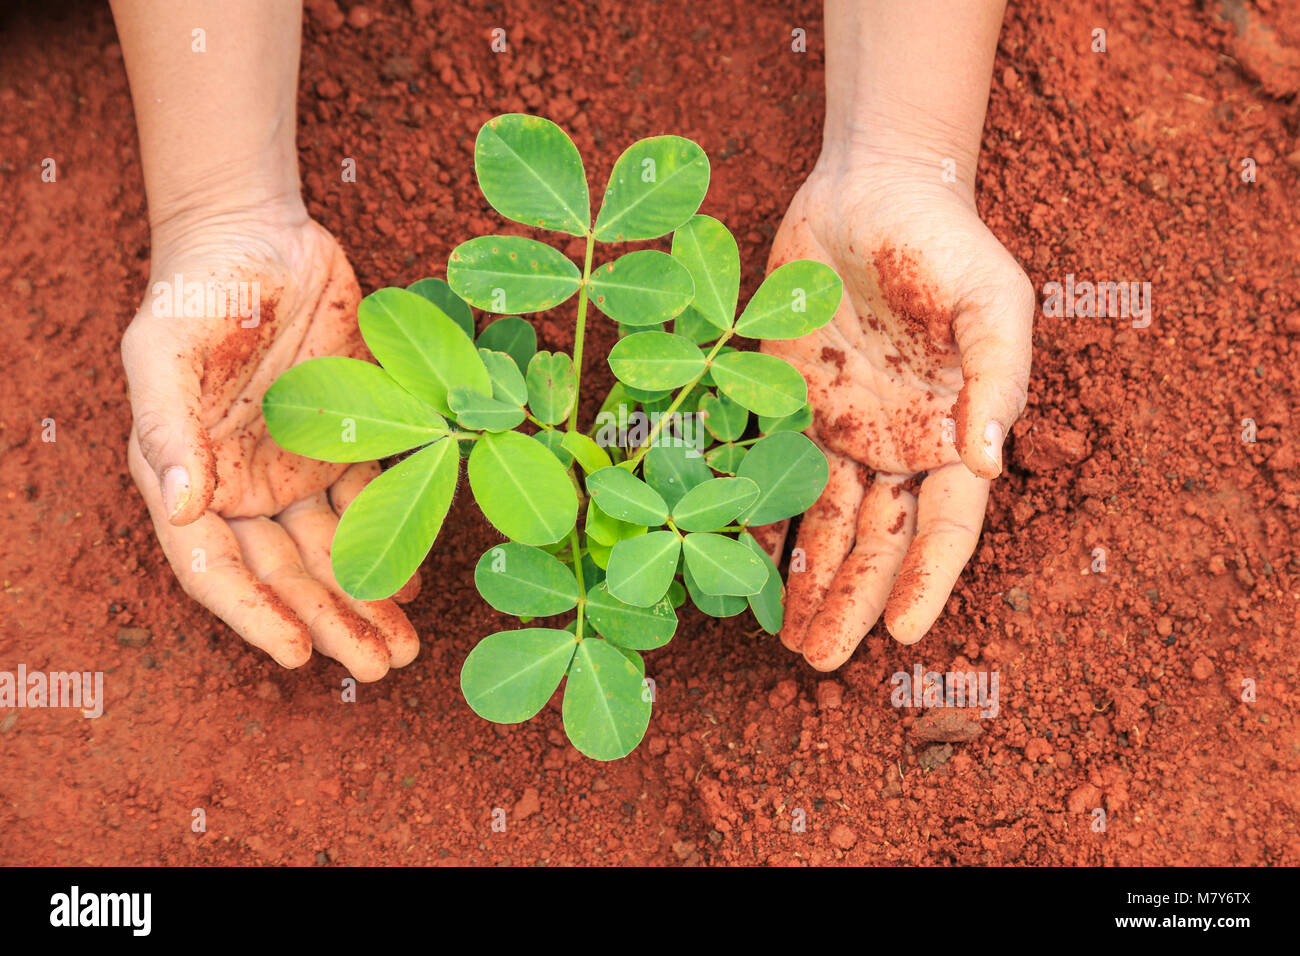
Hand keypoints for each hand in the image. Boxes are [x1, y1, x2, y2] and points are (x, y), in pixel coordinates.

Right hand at [122, 213, 420, 680]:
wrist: (257, 234)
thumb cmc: (196, 290)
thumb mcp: (164, 353)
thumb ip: (169, 431)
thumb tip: (186, 507)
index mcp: (190, 480)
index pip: (218, 568)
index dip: (256, 615)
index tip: (300, 653)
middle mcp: (244, 487)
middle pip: (289, 575)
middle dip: (333, 623)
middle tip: (379, 668)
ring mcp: (297, 467)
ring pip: (336, 550)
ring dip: (369, 598)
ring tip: (405, 647)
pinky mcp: (348, 439)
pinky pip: (373, 501)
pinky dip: (396, 539)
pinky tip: (418, 578)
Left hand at [758, 161, 1032, 669]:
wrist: (870, 189)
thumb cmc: (945, 243)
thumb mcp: (992, 300)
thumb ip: (996, 377)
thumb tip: (988, 459)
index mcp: (949, 434)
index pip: (944, 527)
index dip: (927, 581)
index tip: (902, 636)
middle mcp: (893, 446)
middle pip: (874, 542)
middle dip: (849, 601)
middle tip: (819, 662)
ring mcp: (835, 429)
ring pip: (820, 522)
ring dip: (802, 580)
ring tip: (782, 640)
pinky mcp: (782, 403)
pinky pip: (765, 472)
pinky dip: (753, 516)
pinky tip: (732, 563)